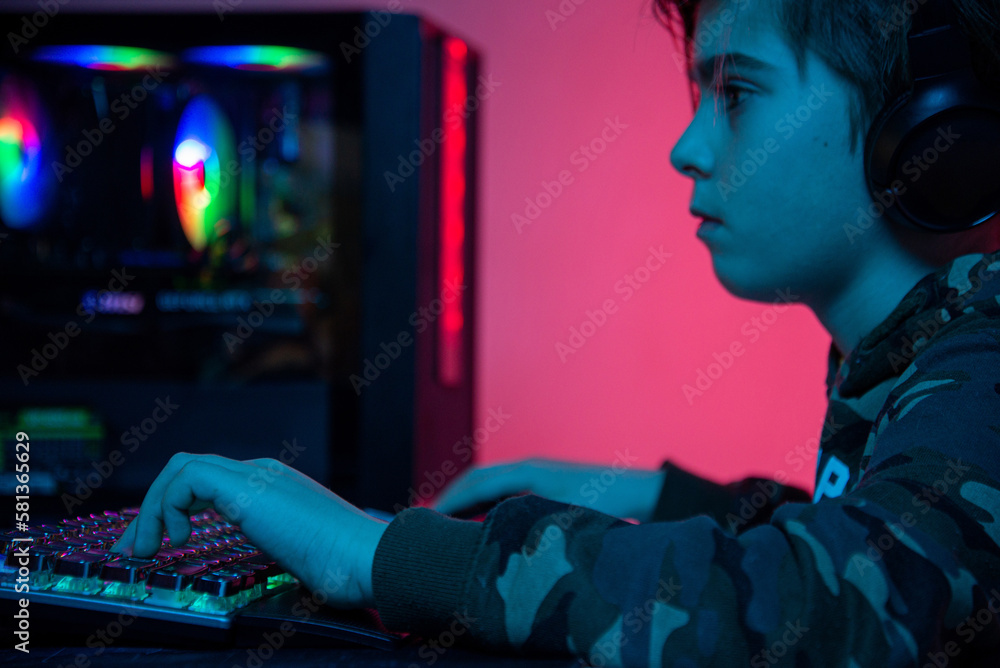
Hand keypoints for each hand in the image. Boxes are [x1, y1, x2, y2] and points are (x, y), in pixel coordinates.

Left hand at [112, 453, 387, 608]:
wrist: (368, 558)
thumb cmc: (346, 566)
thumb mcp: (300, 555)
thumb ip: (278, 549)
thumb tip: (276, 569)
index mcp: (274, 488)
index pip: (211, 481)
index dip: (176, 509)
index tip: (160, 546)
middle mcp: (263, 474)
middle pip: (190, 469)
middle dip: (152, 506)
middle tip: (133, 549)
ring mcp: (256, 476)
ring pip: (182, 466)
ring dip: (153, 507)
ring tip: (146, 549)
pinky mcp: (247, 488)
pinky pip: (186, 478)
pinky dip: (166, 507)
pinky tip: (175, 541)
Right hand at [432, 457, 665, 521]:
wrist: (640, 494)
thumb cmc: (606, 504)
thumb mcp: (564, 517)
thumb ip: (528, 526)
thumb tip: (495, 540)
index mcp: (527, 472)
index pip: (476, 483)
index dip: (449, 500)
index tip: (426, 517)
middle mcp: (528, 469)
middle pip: (478, 480)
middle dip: (451, 498)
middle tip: (426, 521)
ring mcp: (536, 475)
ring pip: (490, 486)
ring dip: (468, 502)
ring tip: (446, 524)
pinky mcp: (545, 485)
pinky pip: (505, 493)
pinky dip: (486, 506)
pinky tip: (482, 525)